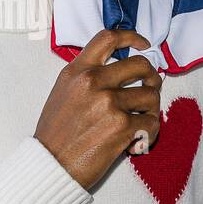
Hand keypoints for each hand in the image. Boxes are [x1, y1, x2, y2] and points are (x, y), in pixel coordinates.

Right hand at [33, 28, 162, 189]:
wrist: (50, 166)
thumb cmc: (56, 135)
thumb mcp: (63, 93)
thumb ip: (86, 78)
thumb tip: (121, 74)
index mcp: (77, 71)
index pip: (108, 38)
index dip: (132, 37)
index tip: (144, 45)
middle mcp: (92, 81)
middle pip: (140, 65)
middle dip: (152, 78)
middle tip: (150, 90)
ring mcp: (108, 102)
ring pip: (150, 95)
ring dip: (151, 110)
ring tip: (140, 123)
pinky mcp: (121, 125)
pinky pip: (151, 122)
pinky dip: (149, 133)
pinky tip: (136, 142)